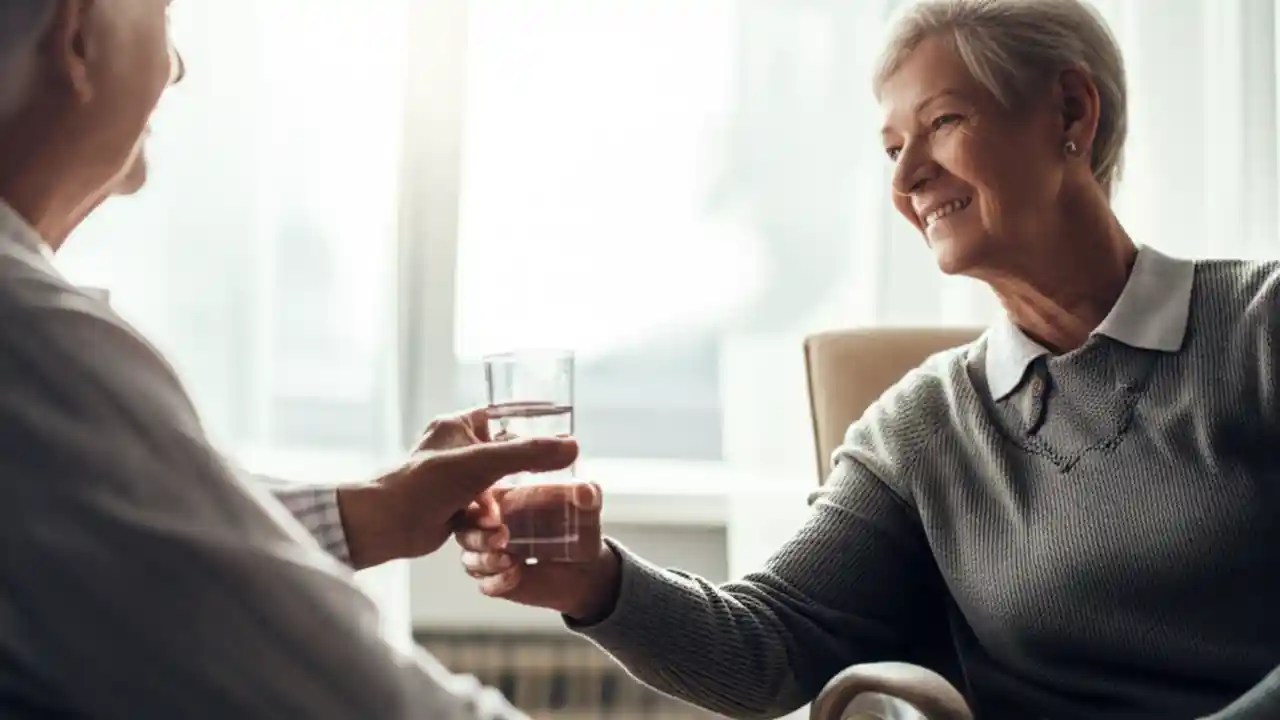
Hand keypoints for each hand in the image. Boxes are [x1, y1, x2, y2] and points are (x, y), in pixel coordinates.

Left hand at [337, 409, 577, 568]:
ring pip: (496, 493)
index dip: (530, 423)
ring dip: (498, 511)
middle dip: (518, 480)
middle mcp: (456, 451)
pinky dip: (484, 527)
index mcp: (458, 427)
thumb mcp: (483, 463)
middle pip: (505, 458)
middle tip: (540, 487)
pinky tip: (482, 534)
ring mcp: (454, 482)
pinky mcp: (452, 509)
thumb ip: (528, 454)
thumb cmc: (425, 483)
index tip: (559, 434)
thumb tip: (573, 446)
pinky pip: (482, 516)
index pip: (502, 416)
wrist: (386, 525)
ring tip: (492, 524)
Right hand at [454, 482, 621, 621]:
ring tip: (510, 560)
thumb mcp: (587, 508)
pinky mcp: (497, 580)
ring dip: (485, 559)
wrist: (586, 570)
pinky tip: (515, 576)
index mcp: (504, 501)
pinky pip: (484, 584)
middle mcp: (491, 527)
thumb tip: (586, 491)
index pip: (476, 497)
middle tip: (502, 536)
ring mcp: (492, 555)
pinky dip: (496, 581)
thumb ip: (587, 494)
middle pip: (464, 529)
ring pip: (469, 558)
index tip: (494, 511)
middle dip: (477, 535)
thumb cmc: (579, 528)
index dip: (479, 503)